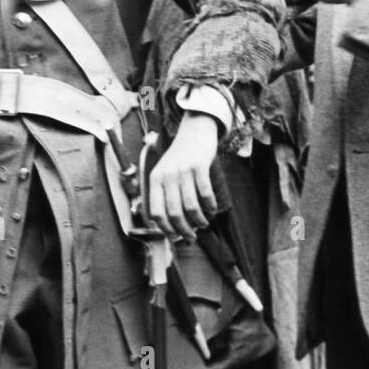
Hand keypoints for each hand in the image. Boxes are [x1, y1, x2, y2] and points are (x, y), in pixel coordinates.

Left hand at [145, 113, 218, 239]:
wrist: (194, 131)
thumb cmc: (180, 157)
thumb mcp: (165, 172)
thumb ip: (165, 194)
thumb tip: (171, 226)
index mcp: (155, 179)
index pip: (155, 212)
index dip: (165, 229)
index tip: (175, 238)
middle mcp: (167, 175)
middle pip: (174, 212)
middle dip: (184, 230)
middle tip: (192, 237)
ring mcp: (183, 170)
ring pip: (190, 205)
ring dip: (199, 220)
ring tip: (204, 224)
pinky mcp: (199, 165)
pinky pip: (205, 192)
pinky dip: (210, 205)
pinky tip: (212, 209)